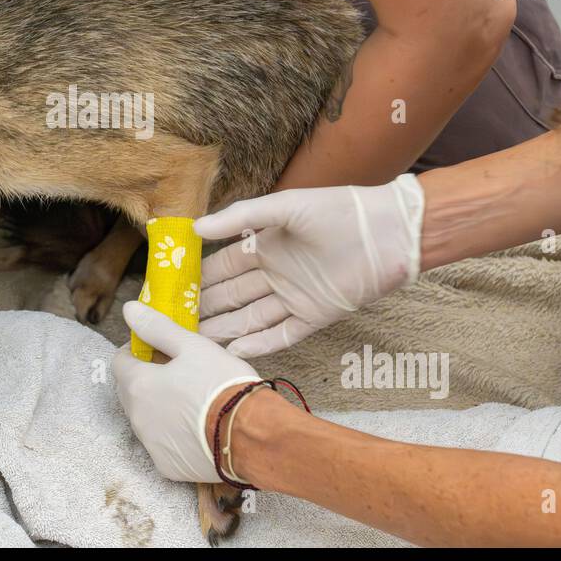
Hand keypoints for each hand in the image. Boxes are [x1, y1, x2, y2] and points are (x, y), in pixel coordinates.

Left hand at [111, 301, 260, 482]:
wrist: (252, 436)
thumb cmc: (222, 384)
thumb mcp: (193, 346)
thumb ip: (157, 327)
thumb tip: (129, 310)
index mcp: (139, 385)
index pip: (120, 362)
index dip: (137, 351)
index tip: (157, 349)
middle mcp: (137, 418)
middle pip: (130, 392)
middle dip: (145, 379)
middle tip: (176, 372)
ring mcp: (151, 446)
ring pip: (145, 419)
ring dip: (157, 407)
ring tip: (189, 400)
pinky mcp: (168, 468)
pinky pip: (161, 446)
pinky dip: (171, 436)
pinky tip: (194, 428)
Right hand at [194, 174, 424, 357]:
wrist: (390, 232)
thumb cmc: (339, 210)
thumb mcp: (286, 207)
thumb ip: (241, 217)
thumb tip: (195, 227)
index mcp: (266, 245)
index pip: (223, 266)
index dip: (197, 278)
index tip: (170, 290)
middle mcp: (276, 274)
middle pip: (232, 296)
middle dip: (204, 309)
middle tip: (172, 324)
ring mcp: (294, 297)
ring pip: (251, 318)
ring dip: (224, 331)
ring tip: (194, 344)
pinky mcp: (315, 316)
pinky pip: (281, 334)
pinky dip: (259, 345)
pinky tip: (234, 352)